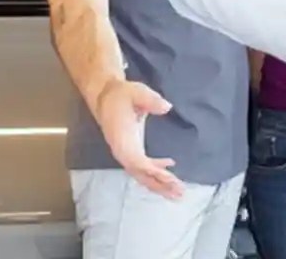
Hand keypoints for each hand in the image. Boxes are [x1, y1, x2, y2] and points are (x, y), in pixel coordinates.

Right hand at [93, 79, 182, 198]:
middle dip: (160, 185)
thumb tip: (166, 106)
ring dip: (159, 184)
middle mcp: (122, 151)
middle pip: (141, 174)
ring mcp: (125, 152)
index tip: (170, 177)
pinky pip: (143, 167)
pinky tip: (171, 166)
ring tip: (178, 192)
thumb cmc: (121, 94)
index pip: (138, 161)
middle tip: (180, 192)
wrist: (105, 96)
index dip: (153, 171)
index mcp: (122, 139)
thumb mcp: (136, 92)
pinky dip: (156, 170)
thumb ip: (150, 99)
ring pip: (142, 175)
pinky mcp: (130, 150)